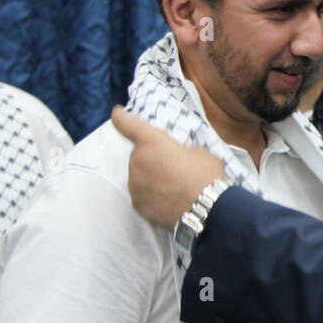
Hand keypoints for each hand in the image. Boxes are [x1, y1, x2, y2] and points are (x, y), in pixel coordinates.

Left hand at [110, 106, 225, 227]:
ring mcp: (134, 184)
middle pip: (139, 155)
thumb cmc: (206, 176)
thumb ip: (181, 150)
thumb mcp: (199, 152)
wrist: (206, 209)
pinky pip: (142, 194)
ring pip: (139, 175)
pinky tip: (168, 199)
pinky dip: (151, 195)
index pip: (127, 124)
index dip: (120, 116)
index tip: (116, 112)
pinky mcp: (137, 204)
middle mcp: (137, 161)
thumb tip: (178, 156)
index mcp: (152, 142)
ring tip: (172, 186)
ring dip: (150, 177)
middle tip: (172, 167)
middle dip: (151, 158)